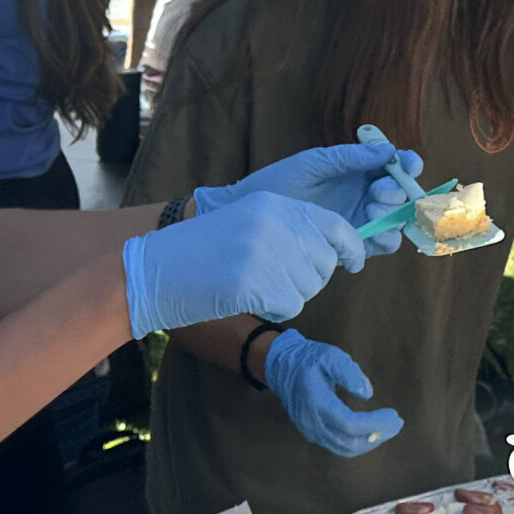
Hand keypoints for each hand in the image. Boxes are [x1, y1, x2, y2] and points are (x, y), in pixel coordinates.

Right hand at [120, 193, 365, 337]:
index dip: (352, 246)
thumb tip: (337, 253)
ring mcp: (266, 251)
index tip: (356, 261)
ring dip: (286, 295)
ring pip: (308, 287)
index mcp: (275, 204)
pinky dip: (271, 308)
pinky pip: (289, 306)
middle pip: (324, 263)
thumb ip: (290, 229)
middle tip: (271, 278)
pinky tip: (244, 296)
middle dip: (309, 278)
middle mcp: (275, 223)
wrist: (157, 268)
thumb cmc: (203, 252)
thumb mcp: (249, 223)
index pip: (335, 225)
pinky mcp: (256, 281)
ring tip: (250, 283)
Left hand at [197, 141, 422, 255]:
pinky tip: (373, 235)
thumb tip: (388, 150)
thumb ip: (350, 158)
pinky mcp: (350, 245)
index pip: (394, 167)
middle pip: (400, 195)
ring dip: (393, 217)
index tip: (408, 164)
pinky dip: (383, 241)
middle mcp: (364, 196)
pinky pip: (378, 245)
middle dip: (397, 192)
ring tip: (373, 210)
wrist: (250, 212)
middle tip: (378, 192)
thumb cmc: (279, 182)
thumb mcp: (315, 163)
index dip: (408, 165)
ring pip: (394, 222)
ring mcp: (360, 221)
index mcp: (359, 172)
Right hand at [263, 329, 402, 455]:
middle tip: (397, 423)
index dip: (374, 423)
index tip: (393, 413)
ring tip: (389, 429)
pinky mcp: (311, 433)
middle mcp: (312, 423)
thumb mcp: (330, 356)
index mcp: (317, 403)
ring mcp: (310, 431)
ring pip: (343, 448)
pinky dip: (357, 442)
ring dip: (369, 442)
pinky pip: (337, 446)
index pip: (349, 424)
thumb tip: (367, 393)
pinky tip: (371, 431)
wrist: (282, 367)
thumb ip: (349, 372)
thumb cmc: (309, 359)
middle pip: (348, 442)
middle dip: (377, 435)